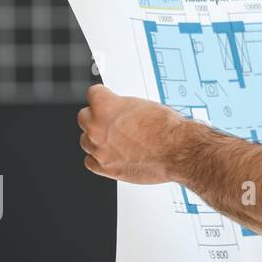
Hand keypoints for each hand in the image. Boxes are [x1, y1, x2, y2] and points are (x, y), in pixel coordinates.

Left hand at [77, 84, 191, 184]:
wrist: (178, 151)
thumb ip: (124, 109)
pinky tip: (112, 154)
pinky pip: (90, 162)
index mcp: (106, 106)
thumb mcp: (144, 106)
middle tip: (110, 121)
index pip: (92, 93)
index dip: (102, 96)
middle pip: (83, 117)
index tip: (104, 98)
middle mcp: (98, 127)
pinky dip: (98, 158)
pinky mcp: (105, 168)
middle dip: (96, 118)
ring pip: (85, 140)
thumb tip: (120, 112)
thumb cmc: (167, 129)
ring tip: (115, 140)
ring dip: (97, 139)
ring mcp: (99, 149)